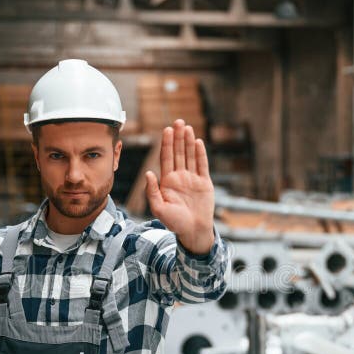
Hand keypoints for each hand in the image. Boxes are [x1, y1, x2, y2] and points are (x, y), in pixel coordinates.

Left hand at [145, 119, 214, 254]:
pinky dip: (200, 154)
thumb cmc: (175, 223)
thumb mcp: (159, 208)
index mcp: (168, 181)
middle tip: (178, 121)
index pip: (166, 158)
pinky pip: (202, 165)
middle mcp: (180, 177)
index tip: (167, 130)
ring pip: (190, 156)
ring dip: (188, 142)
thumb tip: (148, 173)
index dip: (167, 143)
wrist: (193, 231)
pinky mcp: (205, 183)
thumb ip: (152, 191)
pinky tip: (198, 142)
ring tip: (187, 127)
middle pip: (178, 153)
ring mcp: (192, 179)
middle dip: (178, 137)